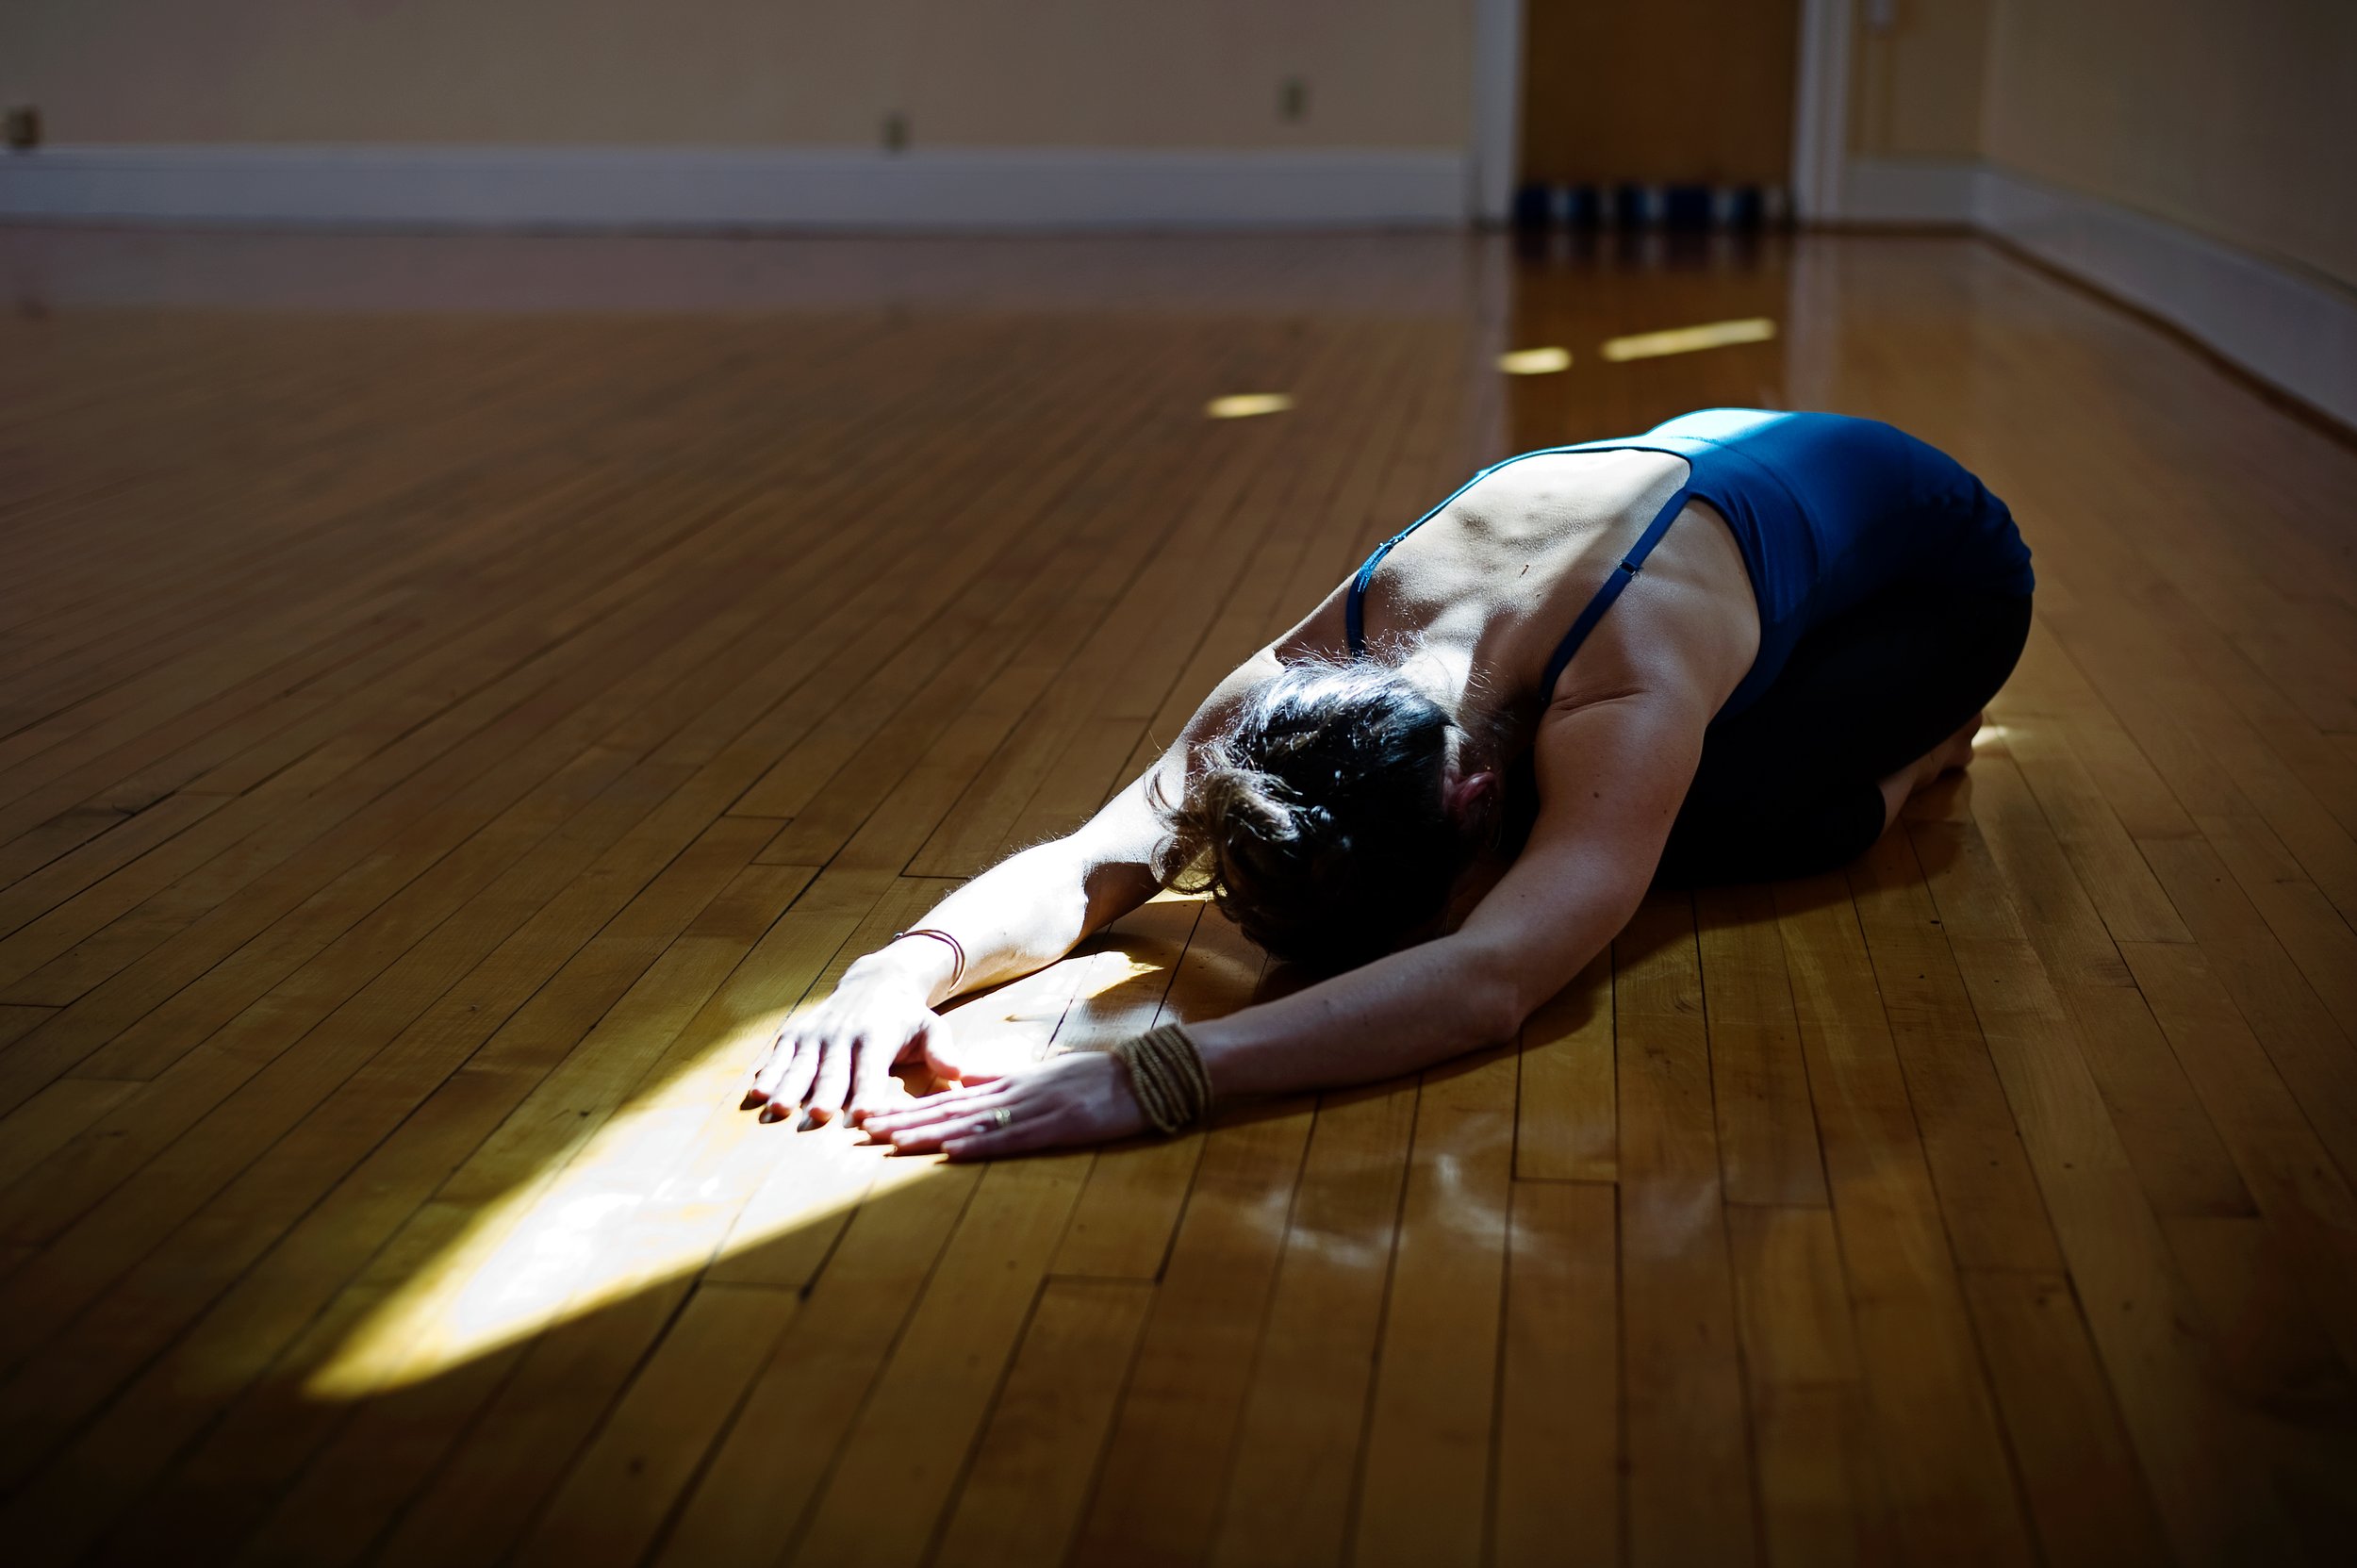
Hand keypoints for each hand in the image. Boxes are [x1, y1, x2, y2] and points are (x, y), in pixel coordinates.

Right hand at [741, 962, 955, 1126]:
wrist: (876, 980)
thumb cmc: (907, 1016)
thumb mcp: (932, 1027)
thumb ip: (941, 1051)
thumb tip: (958, 1072)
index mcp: (877, 1037)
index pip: (872, 1070)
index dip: (868, 1092)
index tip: (864, 1114)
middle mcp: (843, 1035)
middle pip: (834, 1070)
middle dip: (826, 1093)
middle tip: (818, 1117)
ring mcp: (817, 1034)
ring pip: (802, 1064)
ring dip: (789, 1086)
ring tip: (777, 1108)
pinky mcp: (797, 1033)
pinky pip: (780, 1055)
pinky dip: (769, 1073)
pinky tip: (757, 1094)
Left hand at [856, 1050, 1148, 1159]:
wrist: (1146, 1074)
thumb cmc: (1098, 1076)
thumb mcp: (1044, 1072)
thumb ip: (1004, 1076)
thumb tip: (965, 1076)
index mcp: (1011, 1082)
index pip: (950, 1097)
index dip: (909, 1108)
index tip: (874, 1116)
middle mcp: (1015, 1093)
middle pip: (950, 1109)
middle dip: (906, 1121)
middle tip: (864, 1131)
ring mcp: (1037, 1108)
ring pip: (973, 1123)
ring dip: (931, 1134)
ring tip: (893, 1142)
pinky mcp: (1060, 1125)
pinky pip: (1014, 1137)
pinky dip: (981, 1144)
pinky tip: (952, 1151)